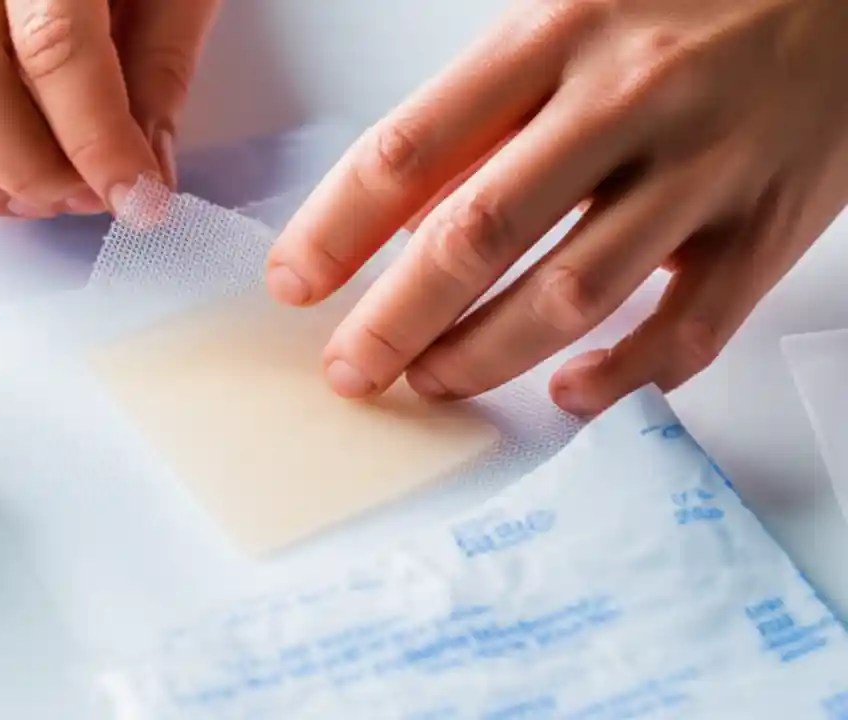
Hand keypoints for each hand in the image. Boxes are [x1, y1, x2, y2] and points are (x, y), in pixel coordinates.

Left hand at [267, 0, 847, 414]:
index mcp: (554, 35)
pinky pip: (688, 326)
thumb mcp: (566, 22)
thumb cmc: (686, 8)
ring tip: (430, 381)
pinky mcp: (766, 227)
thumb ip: (482, 114)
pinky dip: (621, 375)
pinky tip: (566, 393)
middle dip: (396, 317)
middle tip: (349, 369)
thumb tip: (393, 221)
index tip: (294, 283)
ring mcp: (701, 167)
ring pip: (573, 290)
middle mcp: (624, 101)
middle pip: (479, 232)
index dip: (337, 228)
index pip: (412, 146)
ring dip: (485, 354)